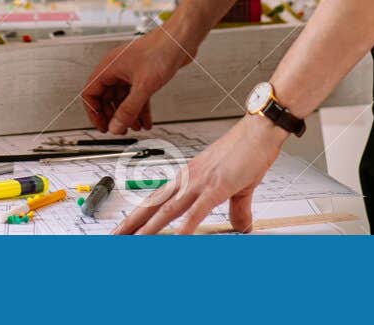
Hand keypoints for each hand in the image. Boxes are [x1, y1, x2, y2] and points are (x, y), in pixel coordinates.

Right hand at [80, 25, 198, 134]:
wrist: (181, 39)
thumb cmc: (161, 51)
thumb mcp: (143, 86)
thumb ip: (128, 109)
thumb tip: (116, 126)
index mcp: (109, 67)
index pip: (90, 93)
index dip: (94, 112)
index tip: (103, 127)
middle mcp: (117, 69)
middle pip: (106, 98)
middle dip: (113, 116)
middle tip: (120, 129)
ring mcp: (130, 72)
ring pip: (122, 98)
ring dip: (128, 114)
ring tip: (136, 127)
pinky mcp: (143, 74)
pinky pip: (136, 95)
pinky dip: (140, 109)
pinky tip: (146, 120)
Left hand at [115, 114, 284, 234]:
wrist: (259, 130)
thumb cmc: (247, 150)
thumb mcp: (239, 187)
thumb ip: (236, 209)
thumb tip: (239, 226)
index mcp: (189, 177)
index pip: (157, 199)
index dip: (139, 215)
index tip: (126, 228)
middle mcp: (188, 178)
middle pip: (153, 204)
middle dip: (132, 223)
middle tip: (114, 237)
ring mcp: (200, 182)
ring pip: (168, 208)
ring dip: (149, 227)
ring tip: (134, 242)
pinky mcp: (217, 186)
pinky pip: (198, 209)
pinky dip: (186, 225)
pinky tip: (177, 238)